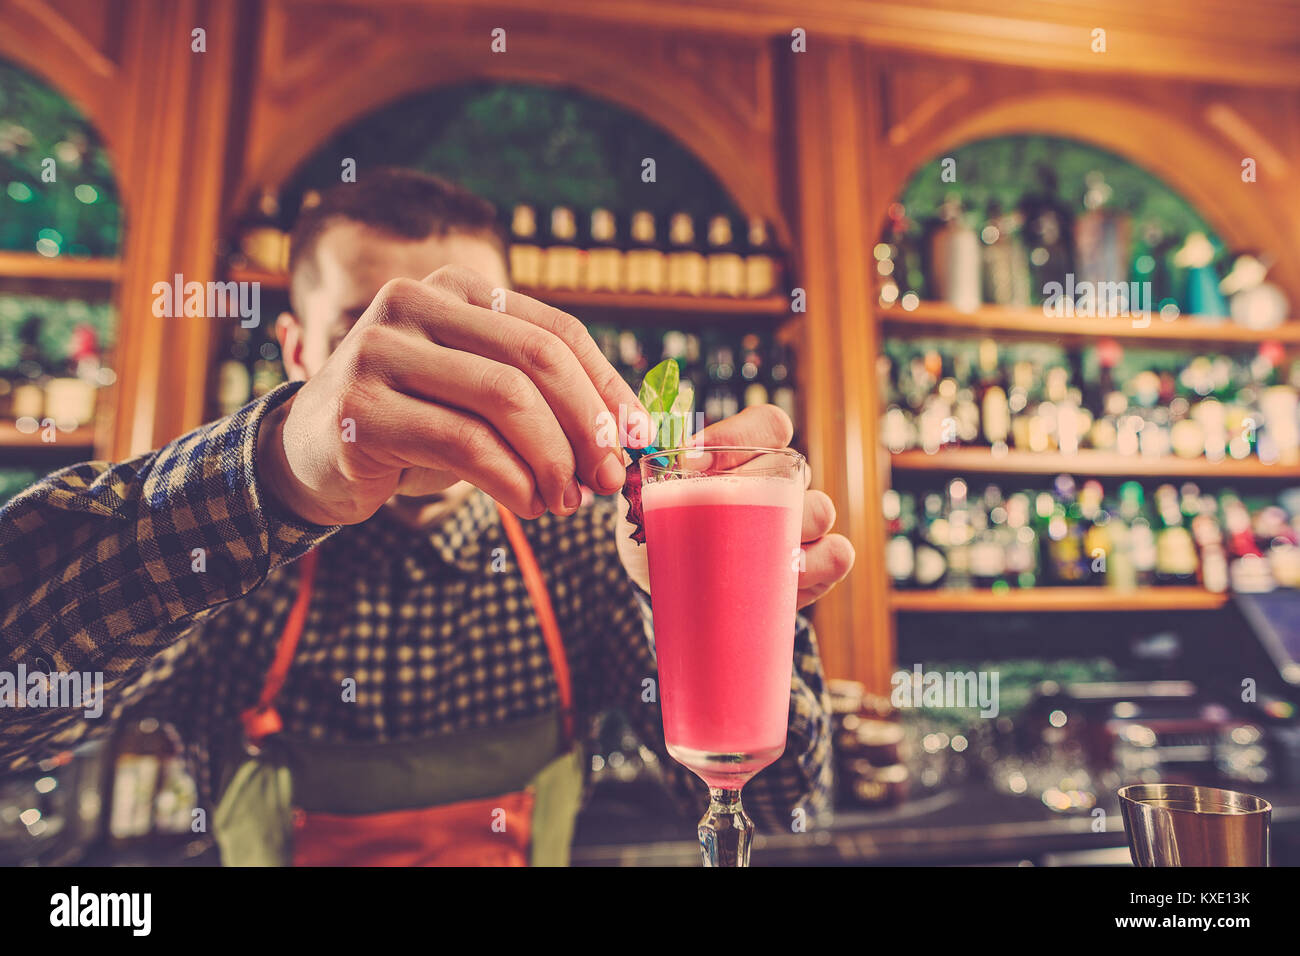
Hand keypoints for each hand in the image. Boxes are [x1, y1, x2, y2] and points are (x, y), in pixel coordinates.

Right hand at [258, 265, 648, 526]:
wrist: (311, 456)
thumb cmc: (415, 425)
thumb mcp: (479, 398)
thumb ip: (542, 398)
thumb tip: (631, 432)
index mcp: (455, 289)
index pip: (555, 331)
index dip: (607, 387)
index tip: (639, 437)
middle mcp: (412, 303)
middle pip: (535, 358)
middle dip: (587, 424)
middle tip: (609, 478)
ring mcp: (379, 351)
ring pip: (503, 399)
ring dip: (552, 460)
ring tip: (567, 501)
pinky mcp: (361, 408)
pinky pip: (463, 442)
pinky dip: (511, 480)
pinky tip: (528, 504)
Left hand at [615, 404, 854, 609]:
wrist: (672, 585)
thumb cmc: (668, 528)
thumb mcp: (656, 495)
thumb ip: (658, 471)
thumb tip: (648, 452)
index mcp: (752, 454)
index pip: (769, 425)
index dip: (739, 438)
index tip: (694, 462)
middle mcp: (784, 482)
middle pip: (793, 469)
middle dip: (755, 494)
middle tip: (716, 519)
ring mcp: (804, 523)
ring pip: (820, 510)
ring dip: (789, 531)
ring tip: (751, 554)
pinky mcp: (816, 566)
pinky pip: (838, 554)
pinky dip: (818, 565)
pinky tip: (786, 577)